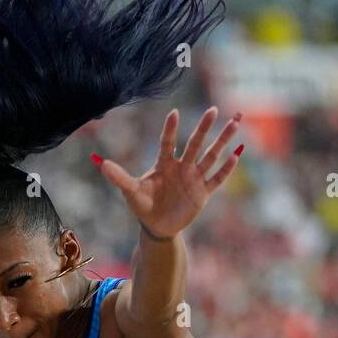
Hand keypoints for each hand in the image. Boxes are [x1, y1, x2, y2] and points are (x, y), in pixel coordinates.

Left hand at [92, 107, 243, 236]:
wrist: (156, 227)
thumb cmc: (143, 207)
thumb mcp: (131, 192)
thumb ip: (119, 177)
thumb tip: (100, 163)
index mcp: (164, 164)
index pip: (168, 143)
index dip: (171, 130)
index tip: (174, 113)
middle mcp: (181, 167)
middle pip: (194, 144)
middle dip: (204, 128)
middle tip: (213, 110)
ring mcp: (194, 179)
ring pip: (210, 156)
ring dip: (222, 141)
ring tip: (234, 123)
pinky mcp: (202, 193)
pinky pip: (217, 179)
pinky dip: (227, 168)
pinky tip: (237, 154)